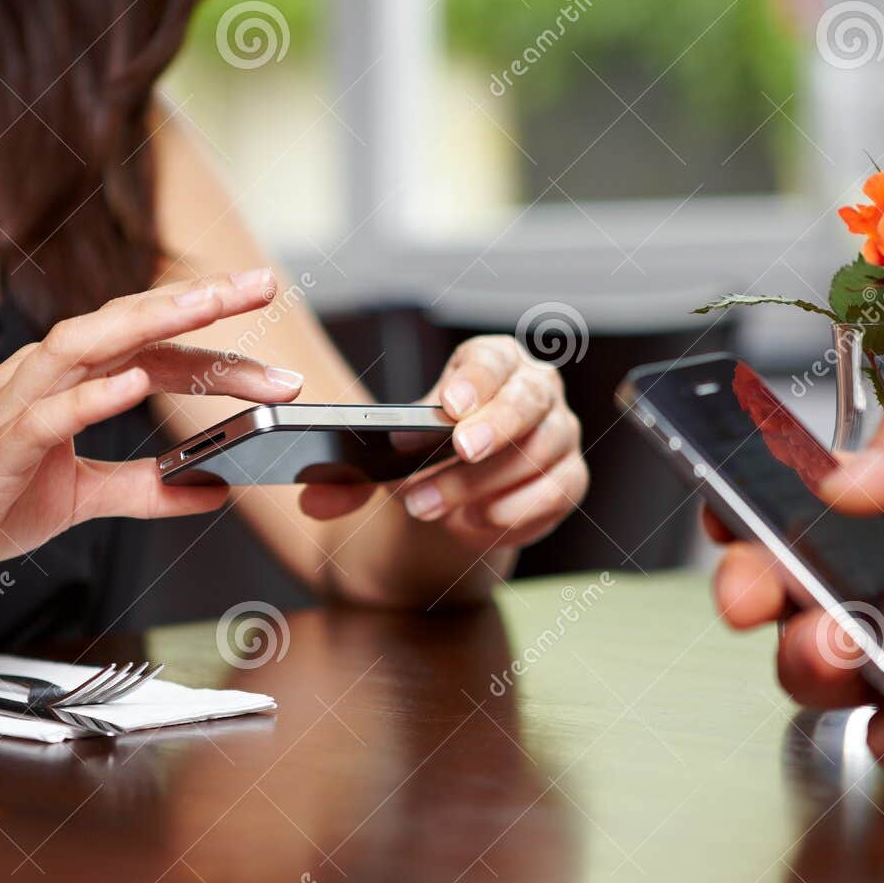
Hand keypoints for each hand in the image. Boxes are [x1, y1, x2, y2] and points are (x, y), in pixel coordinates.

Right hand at [0, 271, 300, 606]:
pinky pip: (42, 415)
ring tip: (211, 303)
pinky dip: (88, 396)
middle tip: (263, 284)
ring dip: (152, 321)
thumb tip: (212, 490)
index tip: (278, 360)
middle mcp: (42, 379)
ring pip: (85, 345)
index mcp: (66, 385)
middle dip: (197, 302)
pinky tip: (133, 383)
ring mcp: (12, 407)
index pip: (152, 352)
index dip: (215, 349)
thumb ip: (144, 489)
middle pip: (128, 323)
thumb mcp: (77, 498)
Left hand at [301, 335, 587, 548]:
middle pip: (529, 399)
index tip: (450, 404)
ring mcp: (559, 432)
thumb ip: (348, 475)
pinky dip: (515, 512)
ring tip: (434, 507)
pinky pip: (556, 493)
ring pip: (540, 452)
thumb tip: (314, 498)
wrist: (452, 494)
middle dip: (495, 425)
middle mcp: (535, 389)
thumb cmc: (423, 457)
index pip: (492, 358)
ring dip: (485, 484)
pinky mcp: (569, 477)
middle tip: (462, 449)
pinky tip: (475, 523)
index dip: (475, 380)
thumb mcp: (383, 454)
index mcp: (491, 362)